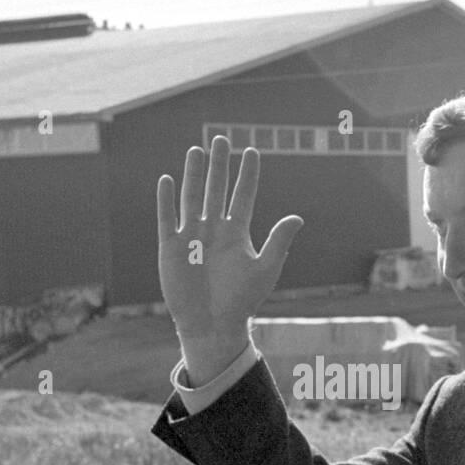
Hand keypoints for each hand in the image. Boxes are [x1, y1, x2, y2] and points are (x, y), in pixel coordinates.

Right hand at [156, 135, 303, 343]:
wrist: (213, 324)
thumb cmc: (242, 301)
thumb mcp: (265, 269)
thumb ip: (279, 242)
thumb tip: (298, 217)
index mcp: (237, 233)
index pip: (243, 196)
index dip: (247, 174)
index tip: (252, 151)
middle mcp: (214, 229)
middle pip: (216, 189)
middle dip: (219, 165)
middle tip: (220, 139)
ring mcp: (191, 236)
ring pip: (191, 197)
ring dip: (192, 174)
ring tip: (196, 151)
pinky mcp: (170, 247)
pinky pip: (167, 218)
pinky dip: (166, 200)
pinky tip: (167, 179)